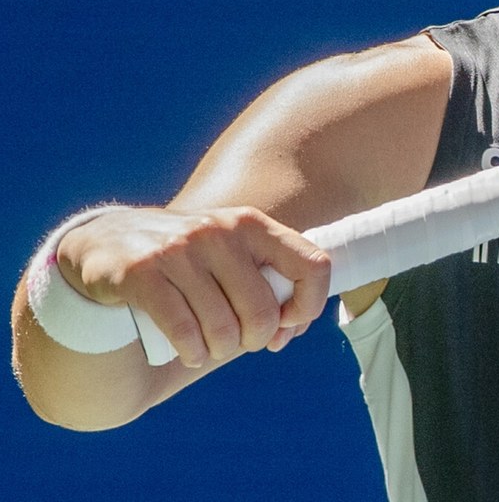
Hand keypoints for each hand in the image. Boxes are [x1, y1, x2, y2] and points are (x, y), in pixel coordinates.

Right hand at [55, 206, 330, 367]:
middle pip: (262, 310)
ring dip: (219, 350)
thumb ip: (267, 284)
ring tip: (209, 348)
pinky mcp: (142, 272)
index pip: (313, 265)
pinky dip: (192, 352)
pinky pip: (183, 330)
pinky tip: (191, 352)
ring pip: (223, 327)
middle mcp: (220, 232)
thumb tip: (291, 330)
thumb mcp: (231, 254)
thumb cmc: (185, 259)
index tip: (287, 324)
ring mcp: (180, 250)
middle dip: (254, 339)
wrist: (106, 241)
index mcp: (253, 224)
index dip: (309, 306)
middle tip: (238, 343)